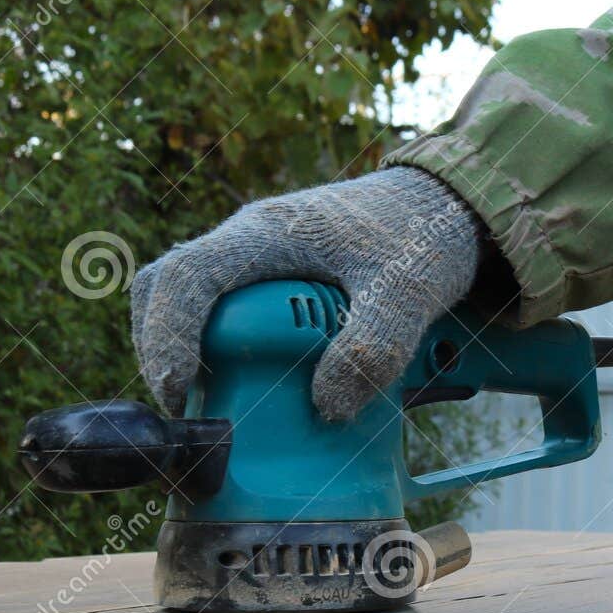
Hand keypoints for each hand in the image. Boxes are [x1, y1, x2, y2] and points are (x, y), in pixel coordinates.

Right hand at [129, 167, 482, 419]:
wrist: (448, 202)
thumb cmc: (424, 232)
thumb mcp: (409, 291)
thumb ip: (373, 345)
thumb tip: (327, 409)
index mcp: (266, 234)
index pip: (183, 277)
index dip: (166, 336)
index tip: (178, 391)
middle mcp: (249, 243)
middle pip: (168, 291)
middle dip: (164, 351)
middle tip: (191, 408)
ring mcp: (258, 261)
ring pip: (193, 303)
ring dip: (194, 355)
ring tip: (220, 404)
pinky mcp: (275, 281)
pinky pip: (228, 314)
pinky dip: (229, 353)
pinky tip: (257, 388)